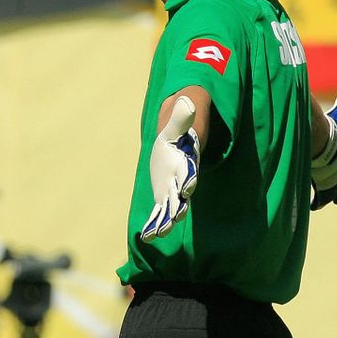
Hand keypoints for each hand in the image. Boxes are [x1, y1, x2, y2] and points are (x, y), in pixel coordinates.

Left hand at [141, 96, 199, 241]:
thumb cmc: (179, 135)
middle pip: (182, 195)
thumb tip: (187, 100)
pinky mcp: (165, 198)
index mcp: (187, 163)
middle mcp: (183, 180)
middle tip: (176, 217)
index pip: (190, 172)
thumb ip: (183, 116)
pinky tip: (146, 237)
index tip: (187, 188)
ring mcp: (174, 192)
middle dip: (179, 205)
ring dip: (166, 221)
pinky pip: (159, 214)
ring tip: (158, 234)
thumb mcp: (178, 124)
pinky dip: (153, 226)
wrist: (178, 146)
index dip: (189, 179)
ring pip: (171, 209)